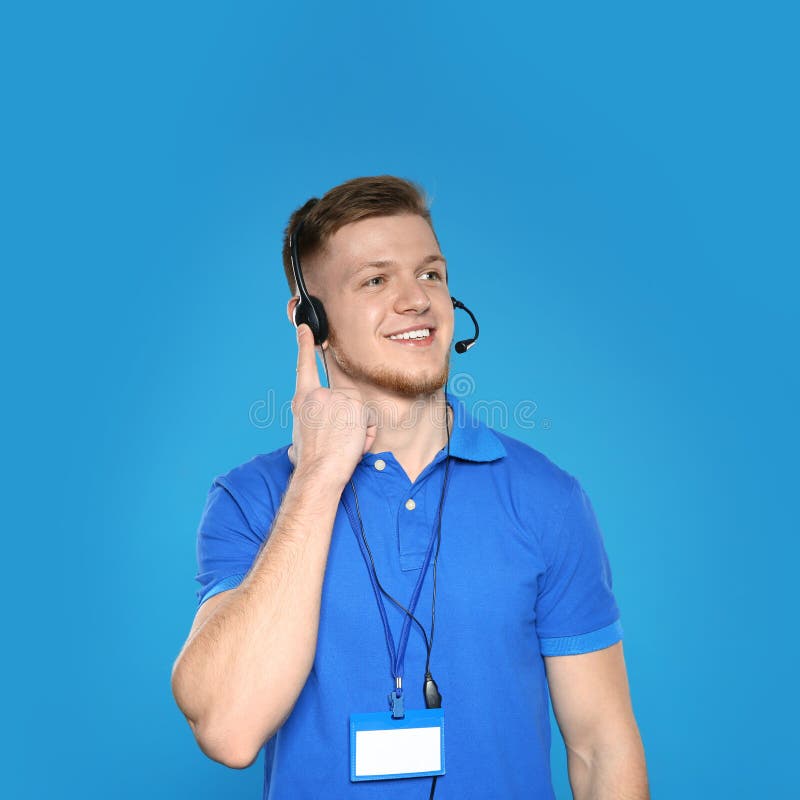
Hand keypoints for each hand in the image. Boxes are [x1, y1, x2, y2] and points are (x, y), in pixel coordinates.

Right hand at [287, 324, 376, 486]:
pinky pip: (369, 422)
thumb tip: (296, 448)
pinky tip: (353, 444)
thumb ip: (308, 427)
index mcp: (303, 400)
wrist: (319, 471)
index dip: (303, 344)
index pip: (303, 366)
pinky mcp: (354, 406)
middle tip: (335, 440)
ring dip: (357, 430)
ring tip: (342, 444)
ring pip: (358, 412)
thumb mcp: (301, 437)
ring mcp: (337, 398)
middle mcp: (319, 395)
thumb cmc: (310, 461)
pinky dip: (366, 436)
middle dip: (347, 421)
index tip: (304, 327)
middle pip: (345, 400)